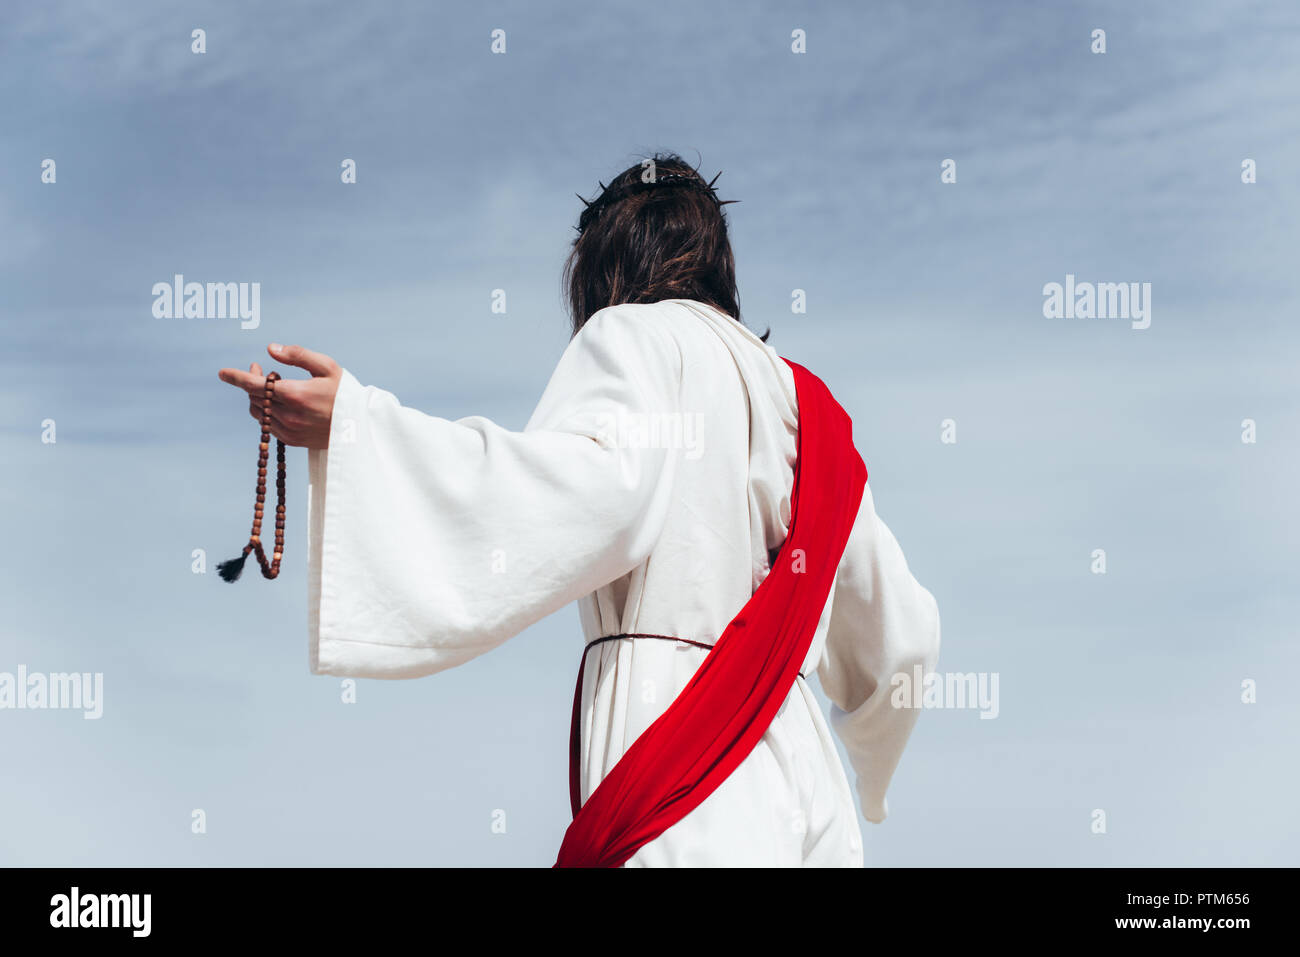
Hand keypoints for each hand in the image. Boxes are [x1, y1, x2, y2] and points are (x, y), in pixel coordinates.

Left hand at [218, 343, 341, 448]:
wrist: (361, 425)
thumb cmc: (345, 391)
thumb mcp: (327, 366)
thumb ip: (297, 355)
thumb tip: (270, 349)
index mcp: (295, 394)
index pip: (254, 386)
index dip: (236, 377)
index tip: (222, 373)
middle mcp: (288, 415)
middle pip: (255, 398)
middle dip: (252, 382)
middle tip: (260, 369)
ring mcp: (290, 430)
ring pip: (259, 413)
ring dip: (258, 398)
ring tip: (271, 387)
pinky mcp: (293, 441)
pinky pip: (268, 426)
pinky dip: (267, 413)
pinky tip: (279, 404)